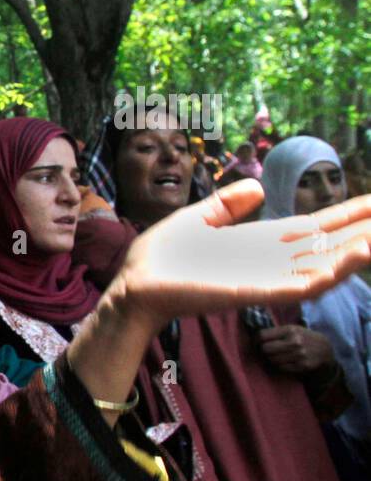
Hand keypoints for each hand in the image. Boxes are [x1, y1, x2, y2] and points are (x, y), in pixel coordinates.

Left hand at [109, 180, 370, 327]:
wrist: (133, 285)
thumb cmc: (160, 257)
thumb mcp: (198, 219)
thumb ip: (228, 205)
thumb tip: (257, 187)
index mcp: (260, 243)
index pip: (316, 227)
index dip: (348, 214)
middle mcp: (270, 262)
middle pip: (330, 245)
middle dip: (364, 232)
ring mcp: (264, 279)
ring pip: (326, 266)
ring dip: (357, 253)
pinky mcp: (252, 293)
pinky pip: (301, 286)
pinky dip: (331, 273)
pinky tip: (357, 256)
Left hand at [256, 324, 334, 374]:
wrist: (324, 349)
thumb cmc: (303, 337)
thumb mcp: (292, 329)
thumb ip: (275, 332)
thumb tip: (254, 337)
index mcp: (289, 330)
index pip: (262, 336)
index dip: (256, 340)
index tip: (256, 342)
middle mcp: (294, 342)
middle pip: (265, 349)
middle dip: (262, 350)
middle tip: (264, 350)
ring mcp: (298, 355)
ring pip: (272, 360)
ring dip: (270, 359)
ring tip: (274, 355)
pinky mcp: (301, 366)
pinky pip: (280, 368)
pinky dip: (278, 365)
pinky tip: (282, 361)